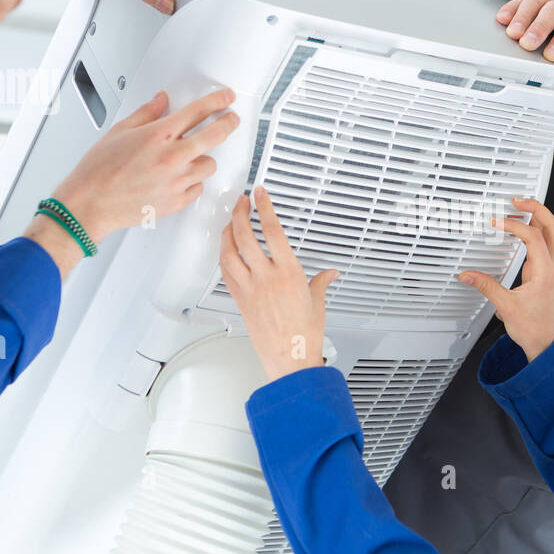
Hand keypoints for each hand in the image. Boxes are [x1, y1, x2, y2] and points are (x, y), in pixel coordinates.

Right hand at [52, 88, 239, 241]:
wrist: (90, 203)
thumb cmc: (98, 171)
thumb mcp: (120, 131)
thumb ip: (146, 113)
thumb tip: (161, 100)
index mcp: (158, 136)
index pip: (197, 112)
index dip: (217, 102)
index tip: (226, 98)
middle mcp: (172, 157)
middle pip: (215, 135)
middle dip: (227, 123)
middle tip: (231, 119)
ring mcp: (177, 181)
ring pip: (209, 164)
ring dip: (204, 158)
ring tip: (190, 158)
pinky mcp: (178, 201)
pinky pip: (199, 187)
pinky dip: (193, 182)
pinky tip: (180, 179)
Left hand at [219, 186, 338, 381]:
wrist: (290, 358)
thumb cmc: (305, 334)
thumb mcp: (318, 302)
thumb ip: (321, 282)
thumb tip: (329, 274)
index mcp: (288, 272)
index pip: (272, 230)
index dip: (264, 207)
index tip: (260, 194)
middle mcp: (266, 277)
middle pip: (244, 235)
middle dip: (239, 212)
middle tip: (241, 201)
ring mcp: (249, 288)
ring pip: (229, 251)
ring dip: (226, 232)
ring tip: (230, 221)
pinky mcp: (240, 300)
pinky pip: (226, 271)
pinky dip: (224, 255)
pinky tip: (225, 250)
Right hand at [457, 197, 553, 361]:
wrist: (545, 342)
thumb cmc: (533, 328)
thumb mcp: (505, 306)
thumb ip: (485, 286)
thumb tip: (467, 275)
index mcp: (545, 272)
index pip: (532, 237)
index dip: (514, 225)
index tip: (497, 222)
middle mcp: (553, 267)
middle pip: (552, 226)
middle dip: (536, 208)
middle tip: (517, 199)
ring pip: (553, 232)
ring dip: (538, 216)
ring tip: (519, 207)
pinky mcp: (549, 271)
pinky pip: (548, 242)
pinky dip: (537, 230)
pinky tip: (524, 228)